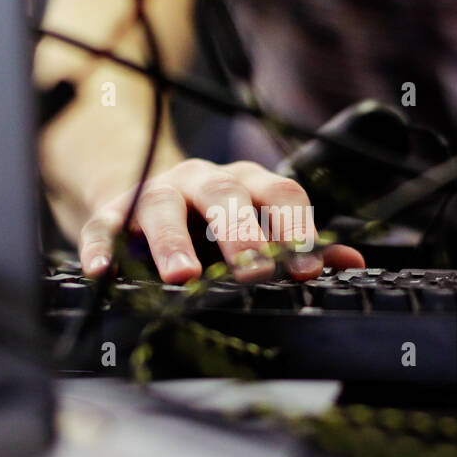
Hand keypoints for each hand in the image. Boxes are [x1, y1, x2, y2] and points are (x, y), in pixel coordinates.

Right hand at [79, 159, 364, 282]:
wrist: (140, 192)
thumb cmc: (209, 220)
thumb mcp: (256, 227)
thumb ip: (299, 245)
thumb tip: (353, 262)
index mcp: (246, 182)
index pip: (280, 193)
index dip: (295, 229)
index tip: (306, 269)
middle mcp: (202, 180)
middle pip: (225, 197)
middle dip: (241, 234)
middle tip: (253, 271)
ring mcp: (154, 191)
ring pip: (163, 207)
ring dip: (173, 242)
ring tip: (182, 276)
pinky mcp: (112, 211)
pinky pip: (104, 225)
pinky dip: (103, 246)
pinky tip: (104, 270)